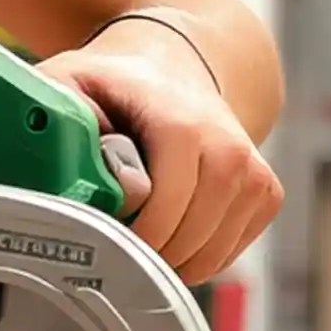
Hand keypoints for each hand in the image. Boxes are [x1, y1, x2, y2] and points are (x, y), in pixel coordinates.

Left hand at [36, 22, 283, 284]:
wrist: (173, 67)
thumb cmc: (112, 85)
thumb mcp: (69, 83)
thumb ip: (66, 123)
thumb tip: (83, 176)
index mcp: (184, 125)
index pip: (168, 203)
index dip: (136, 236)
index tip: (103, 245)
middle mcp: (230, 147)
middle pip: (191, 234)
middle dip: (148, 256)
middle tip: (112, 256)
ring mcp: (254, 172)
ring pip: (213, 251)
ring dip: (170, 263)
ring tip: (135, 249)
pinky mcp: (265, 193)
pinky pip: (229, 252)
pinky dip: (196, 259)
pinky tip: (168, 240)